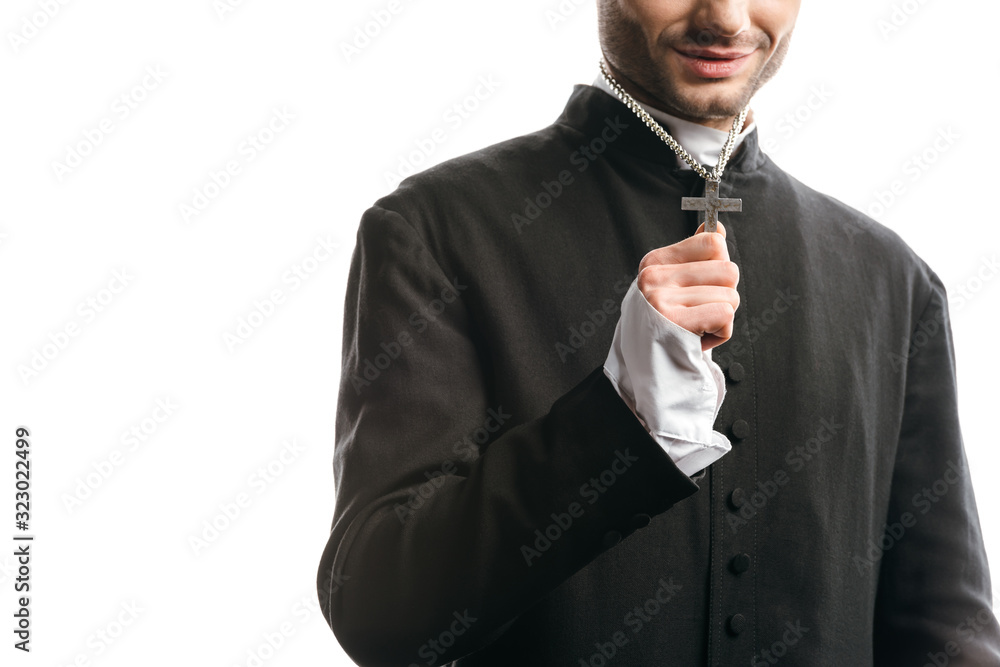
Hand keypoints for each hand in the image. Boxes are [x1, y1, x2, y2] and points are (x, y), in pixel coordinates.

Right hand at [637, 221, 739, 351]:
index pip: (712, 242)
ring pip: (730, 295)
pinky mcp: (674, 322)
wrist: (651, 370)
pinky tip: (699, 339)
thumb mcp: (675, 286)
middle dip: (724, 296)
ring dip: (722, 318)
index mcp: (654, 262)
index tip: (699, 289)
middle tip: (700, 314)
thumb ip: (696, 256)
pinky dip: (721, 333)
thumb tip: (717, 227)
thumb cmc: (667, 326)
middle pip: (729, 269)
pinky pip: (725, 315)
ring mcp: (660, 299)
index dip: (718, 269)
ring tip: (697, 328)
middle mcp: (653, 277)